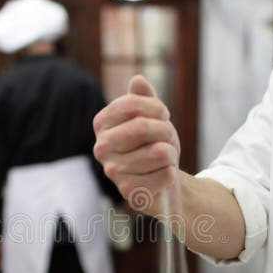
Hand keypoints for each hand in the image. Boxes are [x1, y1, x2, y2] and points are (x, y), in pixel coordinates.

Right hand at [93, 75, 179, 214]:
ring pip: (160, 151)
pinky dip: (171, 174)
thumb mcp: (153, 116)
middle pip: (142, 126)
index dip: (156, 108)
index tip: (163, 115)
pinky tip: (162, 177)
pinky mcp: (129, 192)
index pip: (132, 104)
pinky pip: (166, 174)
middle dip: (166, 130)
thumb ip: (144, 97)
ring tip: (164, 159)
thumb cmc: (155, 144)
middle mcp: (101, 148)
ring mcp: (112, 172)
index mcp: (102, 124)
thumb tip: (137, 80)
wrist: (161, 181)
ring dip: (171, 153)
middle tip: (168, 137)